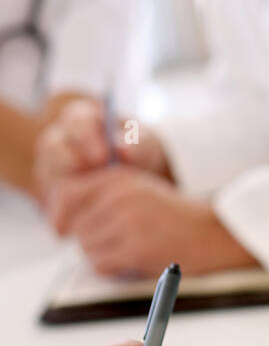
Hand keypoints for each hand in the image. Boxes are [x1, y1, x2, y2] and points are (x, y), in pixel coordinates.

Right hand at [33, 99, 171, 204]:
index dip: (86, 138)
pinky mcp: (49, 193)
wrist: (135, 179)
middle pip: (50, 145)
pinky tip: (75, 226)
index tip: (103, 157)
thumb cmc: (138, 154)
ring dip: (61, 190)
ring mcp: (50, 166)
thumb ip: (137, 145)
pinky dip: (60, 215)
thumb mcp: (145, 146)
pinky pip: (47, 202)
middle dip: (67, 161)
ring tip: (84, 207)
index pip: (76, 120)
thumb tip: (122, 150)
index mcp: (82, 119)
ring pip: (46, 175)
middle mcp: (60, 141)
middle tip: (90, 180)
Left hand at [41, 166, 259, 275]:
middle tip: (113, 241)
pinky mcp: (134, 249)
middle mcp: (120, 197)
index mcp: (119, 177)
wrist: (208, 232)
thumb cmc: (173, 214)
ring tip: (126, 248)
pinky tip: (130, 259)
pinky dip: (110, 266)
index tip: (61, 229)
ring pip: (86, 247)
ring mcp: (127, 223)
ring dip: (100, 253)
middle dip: (88, 239)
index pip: (65, 192)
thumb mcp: (137, 189)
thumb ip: (101, 194)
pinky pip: (100, 264)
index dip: (58, 214)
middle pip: (76, 226)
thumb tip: (60, 217)